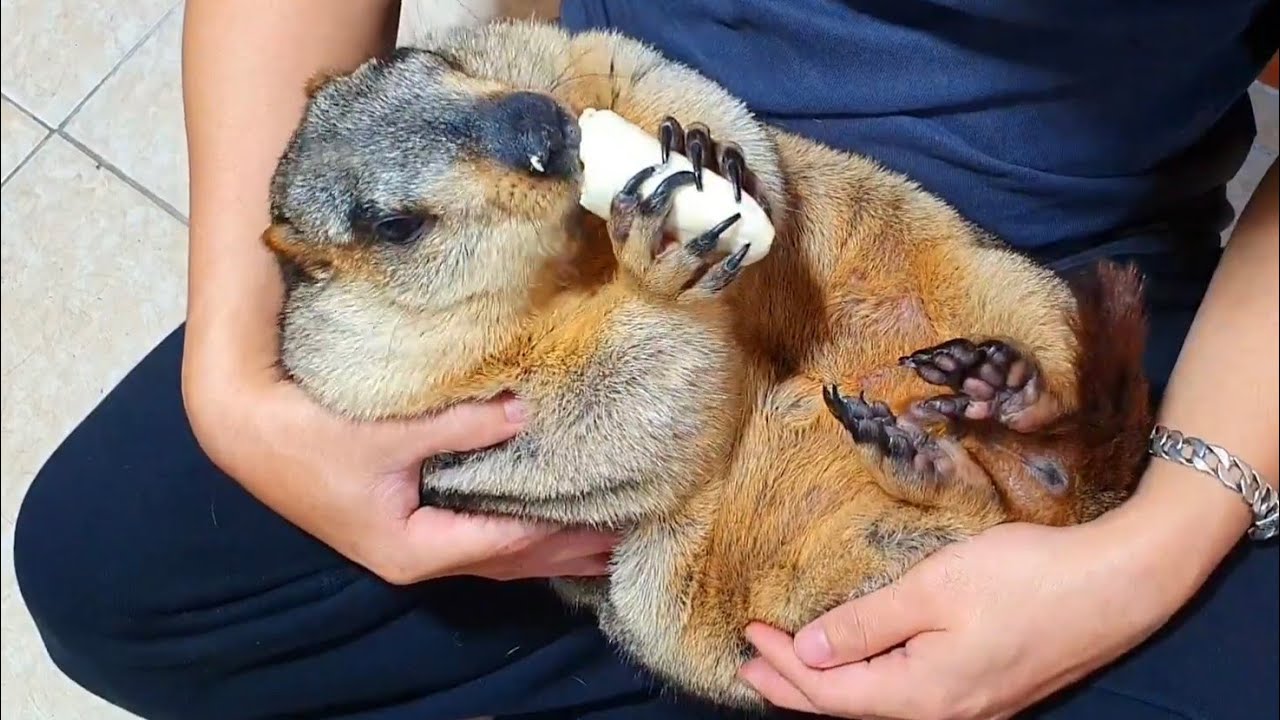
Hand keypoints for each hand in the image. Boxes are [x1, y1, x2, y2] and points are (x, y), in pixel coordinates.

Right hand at [186, 371, 618, 584]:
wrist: (245, 432)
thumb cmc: (312, 436)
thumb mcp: (392, 434)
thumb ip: (462, 425)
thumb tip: (527, 411)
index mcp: (415, 549)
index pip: (507, 543)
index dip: (560, 532)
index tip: (609, 523)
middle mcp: (416, 559)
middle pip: (507, 563)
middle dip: (563, 554)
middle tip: (620, 546)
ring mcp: (407, 547)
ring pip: (490, 556)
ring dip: (541, 550)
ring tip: (592, 547)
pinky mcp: (400, 526)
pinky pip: (472, 539)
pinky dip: (510, 536)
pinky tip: (533, 526)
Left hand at [738, 519, 1204, 719]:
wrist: (1117, 584)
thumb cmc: (1026, 578)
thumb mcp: (933, 589)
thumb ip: (866, 625)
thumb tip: (807, 653)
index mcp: (923, 695)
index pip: (829, 691)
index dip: (782, 667)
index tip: (747, 634)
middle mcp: (945, 715)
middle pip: (851, 709)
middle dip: (795, 687)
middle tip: (749, 667)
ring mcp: (971, 709)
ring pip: (880, 707)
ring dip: (830, 689)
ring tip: (791, 673)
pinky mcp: (990, 692)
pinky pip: (908, 699)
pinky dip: (868, 685)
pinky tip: (860, 669)